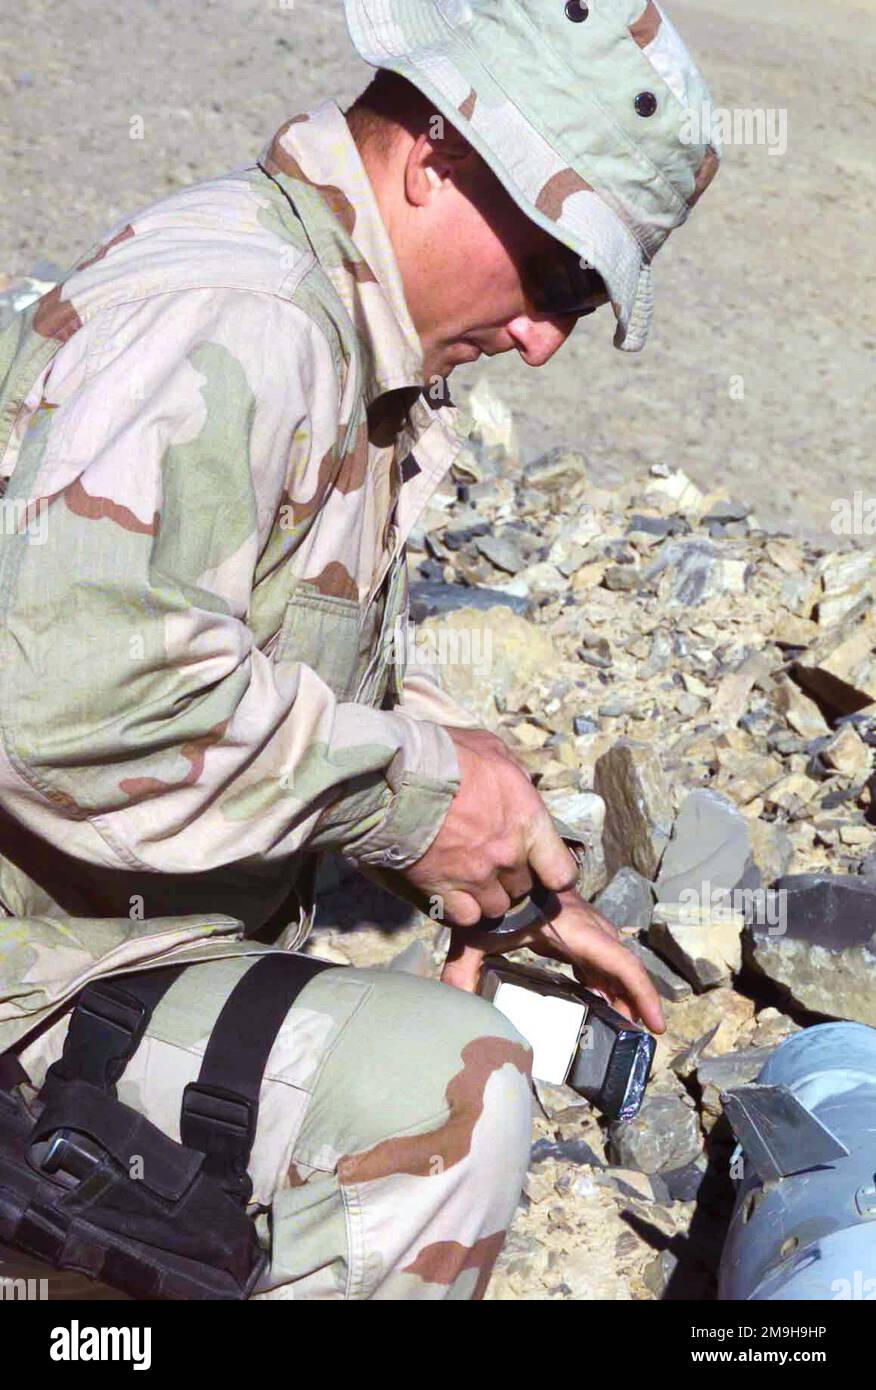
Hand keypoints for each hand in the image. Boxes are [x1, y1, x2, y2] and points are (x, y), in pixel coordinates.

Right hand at [402, 726, 577, 926]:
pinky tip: (450, 892)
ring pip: (496, 907)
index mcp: (528, 821)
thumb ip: (514, 774)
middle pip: (523, 888)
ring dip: (486, 897)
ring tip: (469, 878)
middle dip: (510, 877)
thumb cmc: (447, 757)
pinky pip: (464, 917)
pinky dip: (459, 909)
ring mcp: (476, 877)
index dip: (551, 873)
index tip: (539, 868)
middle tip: (489, 860)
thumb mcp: (492, 751)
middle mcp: (507, 855)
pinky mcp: (443, 891)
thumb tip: (520, 783)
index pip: (561, 873)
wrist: (400, 776)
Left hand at [440, 887, 665, 1034]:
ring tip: (624, 1024)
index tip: (656, 1024)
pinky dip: (604, 979)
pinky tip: (599, 1000)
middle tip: (642, 1035)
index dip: (641, 993)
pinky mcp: (571, 928)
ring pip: (612, 961)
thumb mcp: (474, 934)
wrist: (493, 864)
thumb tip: (454, 1003)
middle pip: (622, 965)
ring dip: (621, 990)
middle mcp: (585, 926)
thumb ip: (462, 968)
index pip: (619, 962)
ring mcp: (581, 926)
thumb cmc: (488, 897)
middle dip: (636, 1000)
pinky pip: (598, 957)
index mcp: (573, 928)